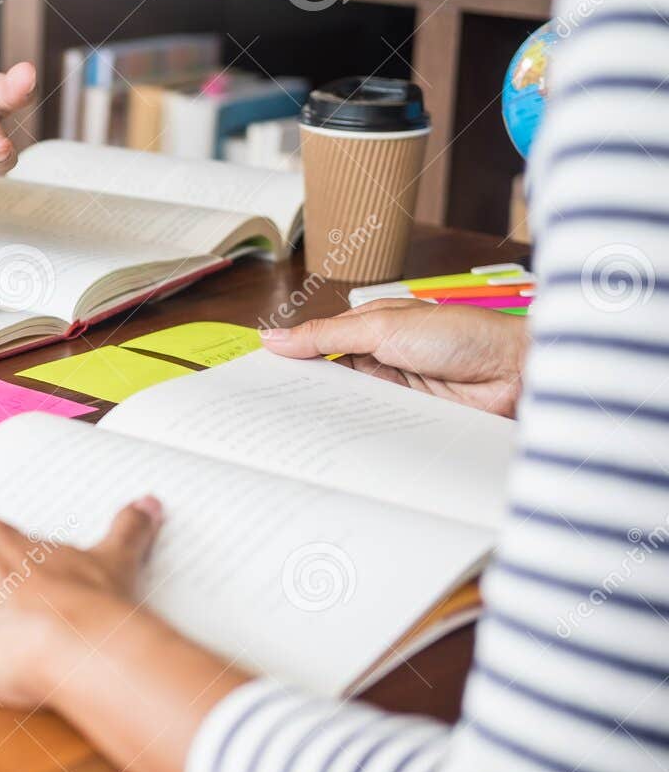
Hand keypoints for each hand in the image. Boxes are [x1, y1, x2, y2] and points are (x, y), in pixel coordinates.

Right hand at [260, 299, 528, 415]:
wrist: (516, 372)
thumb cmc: (460, 334)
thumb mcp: (382, 326)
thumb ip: (326, 336)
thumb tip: (273, 337)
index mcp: (370, 329)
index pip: (318, 346)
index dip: (289, 360)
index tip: (256, 378)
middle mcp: (380, 360)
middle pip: (329, 380)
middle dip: (303, 394)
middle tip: (264, 413)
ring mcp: (394, 392)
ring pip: (349, 407)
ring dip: (329, 417)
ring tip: (289, 434)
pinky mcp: (408, 420)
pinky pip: (373, 428)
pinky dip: (356, 435)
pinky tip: (331, 444)